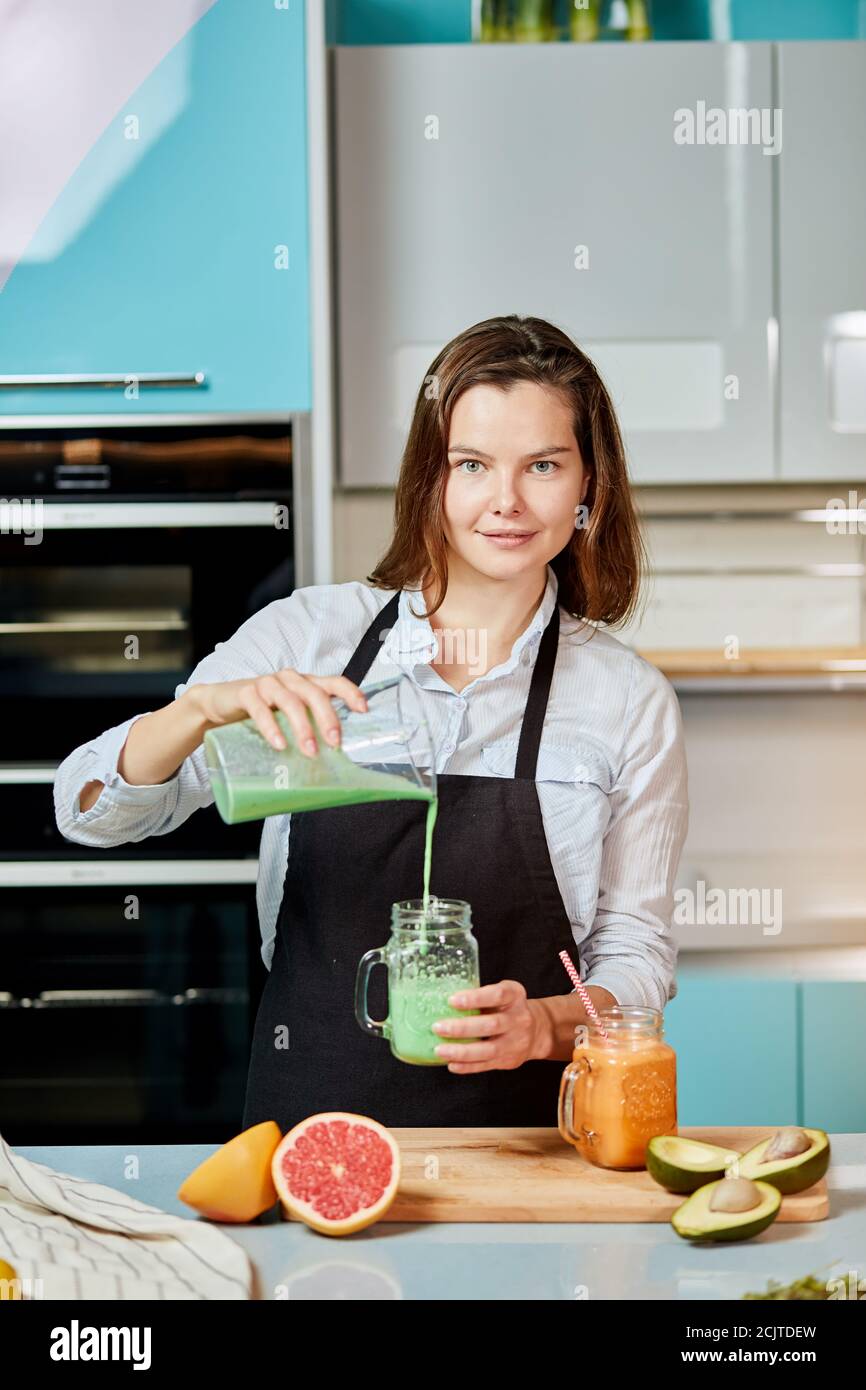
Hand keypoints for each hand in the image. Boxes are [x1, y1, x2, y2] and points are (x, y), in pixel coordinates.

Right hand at [187, 671, 367, 756]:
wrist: (219, 705)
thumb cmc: (260, 713)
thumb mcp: (286, 719)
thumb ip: (305, 731)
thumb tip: (331, 767)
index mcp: (304, 684)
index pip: (334, 682)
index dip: (351, 693)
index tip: (363, 710)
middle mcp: (289, 680)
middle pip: (314, 694)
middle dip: (328, 718)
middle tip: (334, 742)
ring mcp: (267, 684)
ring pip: (290, 701)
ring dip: (302, 727)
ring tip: (309, 750)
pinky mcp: (245, 692)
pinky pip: (259, 708)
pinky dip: (271, 727)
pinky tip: (279, 744)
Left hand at [431, 980, 551, 1073]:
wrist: (536, 1031)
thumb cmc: (507, 1008)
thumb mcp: (501, 995)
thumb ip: (478, 996)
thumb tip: (438, 1001)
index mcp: (515, 996)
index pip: (498, 995)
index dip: (475, 998)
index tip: (451, 1000)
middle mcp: (519, 1019)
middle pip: (491, 1025)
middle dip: (462, 1028)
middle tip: (438, 1027)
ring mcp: (516, 1042)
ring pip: (489, 1050)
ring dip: (461, 1051)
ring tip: (440, 1050)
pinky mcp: (509, 1060)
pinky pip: (487, 1065)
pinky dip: (467, 1066)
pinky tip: (452, 1064)